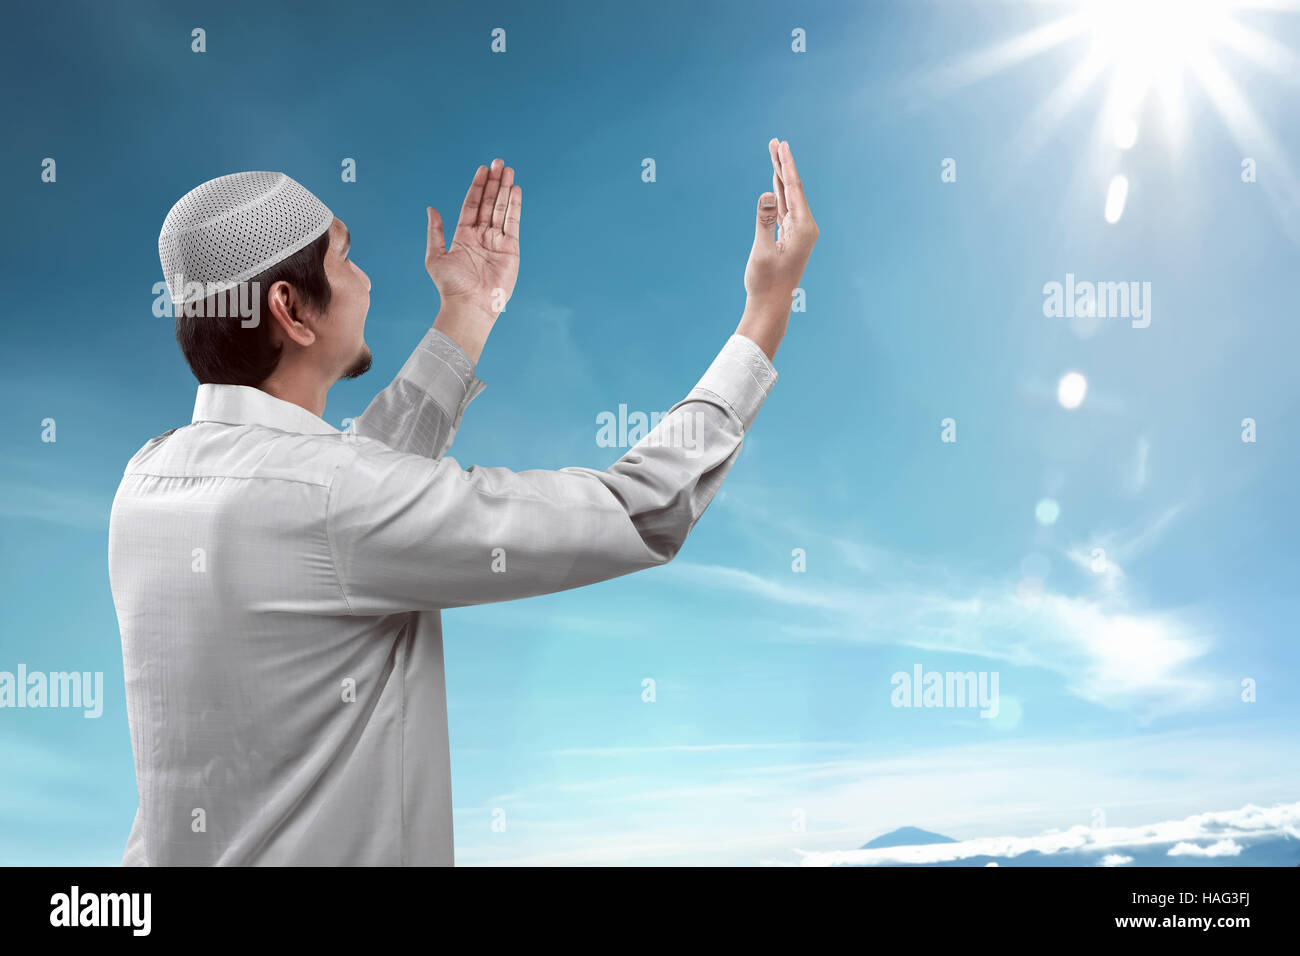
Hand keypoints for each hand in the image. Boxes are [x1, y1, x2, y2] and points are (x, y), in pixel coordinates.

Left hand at [425, 158, 521, 318]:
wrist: (469, 305)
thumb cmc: (450, 286)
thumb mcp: (435, 256)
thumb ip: (435, 232)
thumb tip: (431, 208)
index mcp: (464, 236)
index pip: (472, 205)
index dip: (477, 187)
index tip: (482, 169)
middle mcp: (481, 236)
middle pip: (489, 203)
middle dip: (493, 183)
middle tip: (498, 162)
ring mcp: (497, 242)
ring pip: (501, 209)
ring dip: (505, 189)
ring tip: (508, 170)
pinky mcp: (510, 249)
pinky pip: (513, 223)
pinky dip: (514, 206)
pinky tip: (515, 190)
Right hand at [744, 139, 817, 304]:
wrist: (770, 307)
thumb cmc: (765, 283)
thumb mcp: (761, 250)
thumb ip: (764, 220)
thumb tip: (768, 193)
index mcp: (803, 228)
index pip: (794, 189)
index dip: (786, 165)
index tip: (781, 145)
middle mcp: (805, 227)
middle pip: (794, 189)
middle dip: (783, 165)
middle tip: (775, 142)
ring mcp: (799, 232)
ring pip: (789, 198)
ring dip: (780, 177)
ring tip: (774, 155)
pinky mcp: (790, 238)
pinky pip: (785, 209)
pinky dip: (779, 194)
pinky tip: (775, 183)